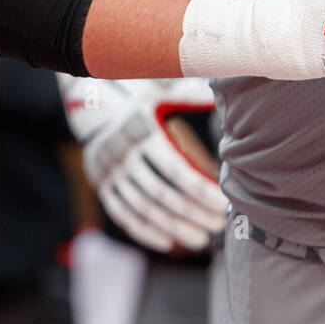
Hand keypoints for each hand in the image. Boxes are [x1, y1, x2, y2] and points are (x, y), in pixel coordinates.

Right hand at [60, 75, 228, 252]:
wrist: (96, 114)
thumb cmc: (144, 107)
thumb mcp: (163, 96)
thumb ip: (192, 96)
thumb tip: (228, 80)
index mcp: (145, 133)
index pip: (175, 170)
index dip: (200, 191)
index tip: (224, 206)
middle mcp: (125, 155)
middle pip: (161, 194)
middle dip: (192, 214)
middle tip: (217, 228)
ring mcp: (111, 174)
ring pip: (144, 209)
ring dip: (173, 228)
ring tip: (200, 240)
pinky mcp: (103, 188)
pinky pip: (124, 216)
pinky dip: (145, 232)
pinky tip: (168, 243)